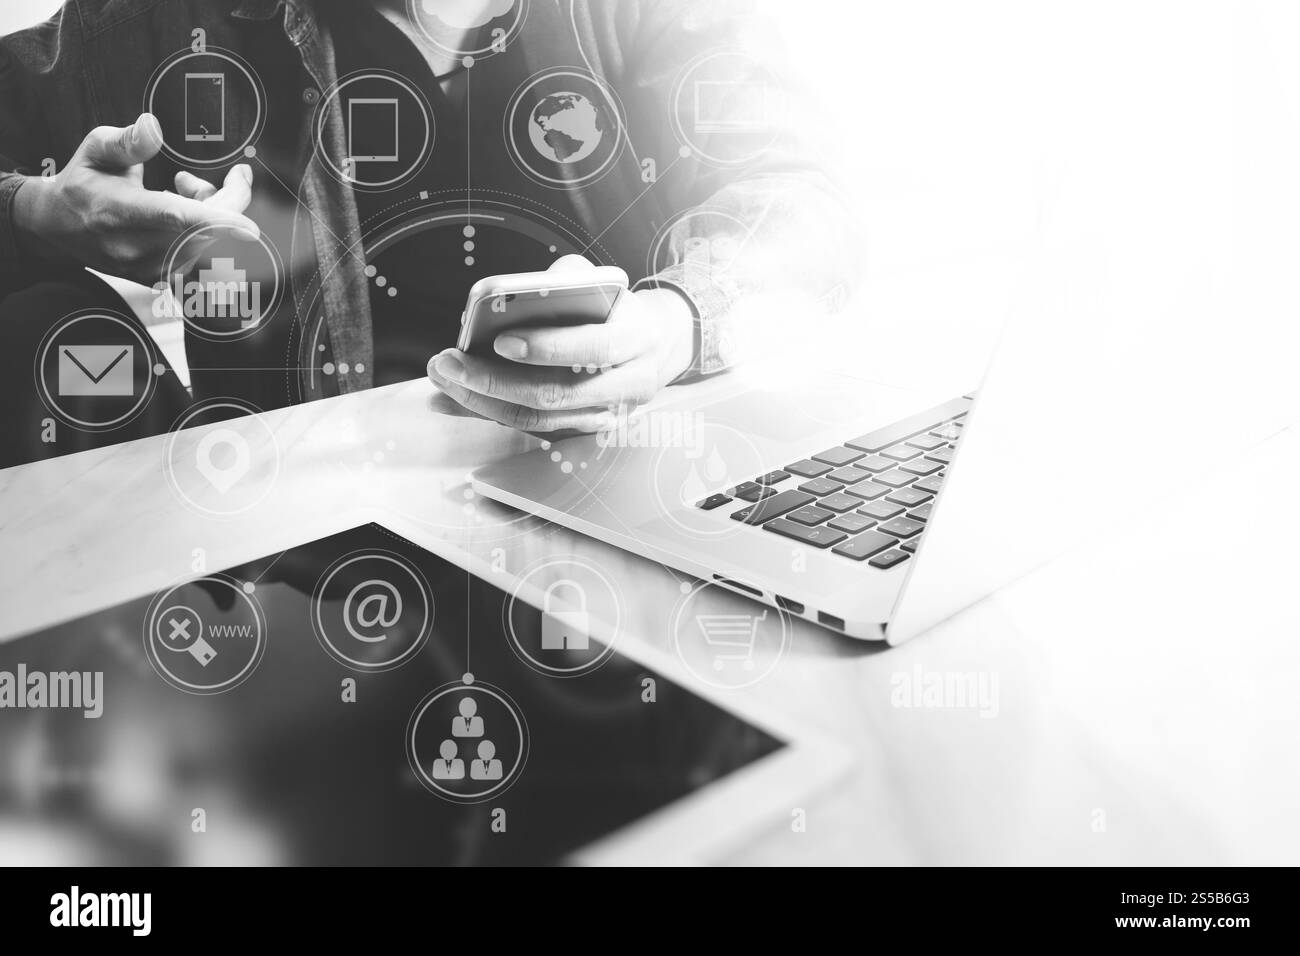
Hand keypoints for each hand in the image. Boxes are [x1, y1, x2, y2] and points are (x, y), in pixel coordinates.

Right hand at [12, 112, 259, 283]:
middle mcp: (137, 248)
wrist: (60, 227)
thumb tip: (153, 127)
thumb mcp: (96, 149)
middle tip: (200, 176)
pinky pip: (203, 253)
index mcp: (120, 213)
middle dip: (221, 196)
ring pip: (211, 240)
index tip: (250, 229)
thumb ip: (127, 141)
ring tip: (178, 189)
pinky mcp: (162, 279)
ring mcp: (151, 269)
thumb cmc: (84, 182)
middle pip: (209, 227)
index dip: (218, 222)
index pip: (176, 219)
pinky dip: (202, 230)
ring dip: (209, 211)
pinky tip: (179, 217)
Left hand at [427, 256, 695, 432]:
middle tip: (449, 363)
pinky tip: (456, 397)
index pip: (595, 348)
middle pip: (557, 393)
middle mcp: (628, 385)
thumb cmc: (614, 309)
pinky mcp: (585, 429)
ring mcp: (608, 414)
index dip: (548, 348)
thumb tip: (510, 295)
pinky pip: (533, 428)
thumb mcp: (599, 283)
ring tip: (443, 379)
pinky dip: (491, 413)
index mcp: (637, 339)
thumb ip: (565, 280)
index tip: (500, 340)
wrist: (654, 345)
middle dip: (495, 381)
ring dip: (484, 401)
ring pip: (541, 419)